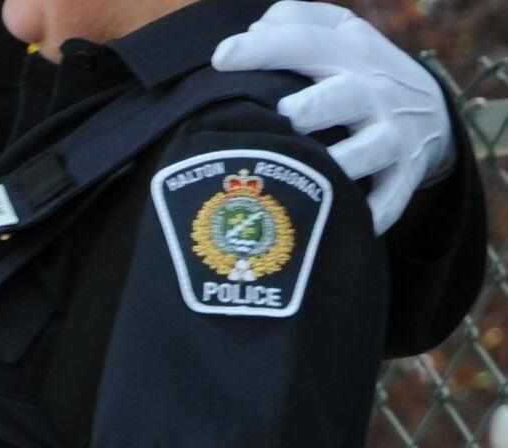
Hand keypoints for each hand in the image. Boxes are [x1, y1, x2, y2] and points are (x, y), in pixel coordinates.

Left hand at [211, 1, 455, 234]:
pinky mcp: (404, 173)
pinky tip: (348, 224)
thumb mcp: (339, 32)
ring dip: (341, 163)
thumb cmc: (358, 71)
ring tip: (308, 171)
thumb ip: (296, 20)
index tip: (220, 58)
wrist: (431, 113)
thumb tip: (253, 30)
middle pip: (341, 95)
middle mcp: (370, 91)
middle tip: (285, 115)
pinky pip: (390, 198)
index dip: (261, 48)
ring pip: (369, 149)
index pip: (303, 41)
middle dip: (313, 107)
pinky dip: (373, 213)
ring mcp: (390, 134)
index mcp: (348, 52)